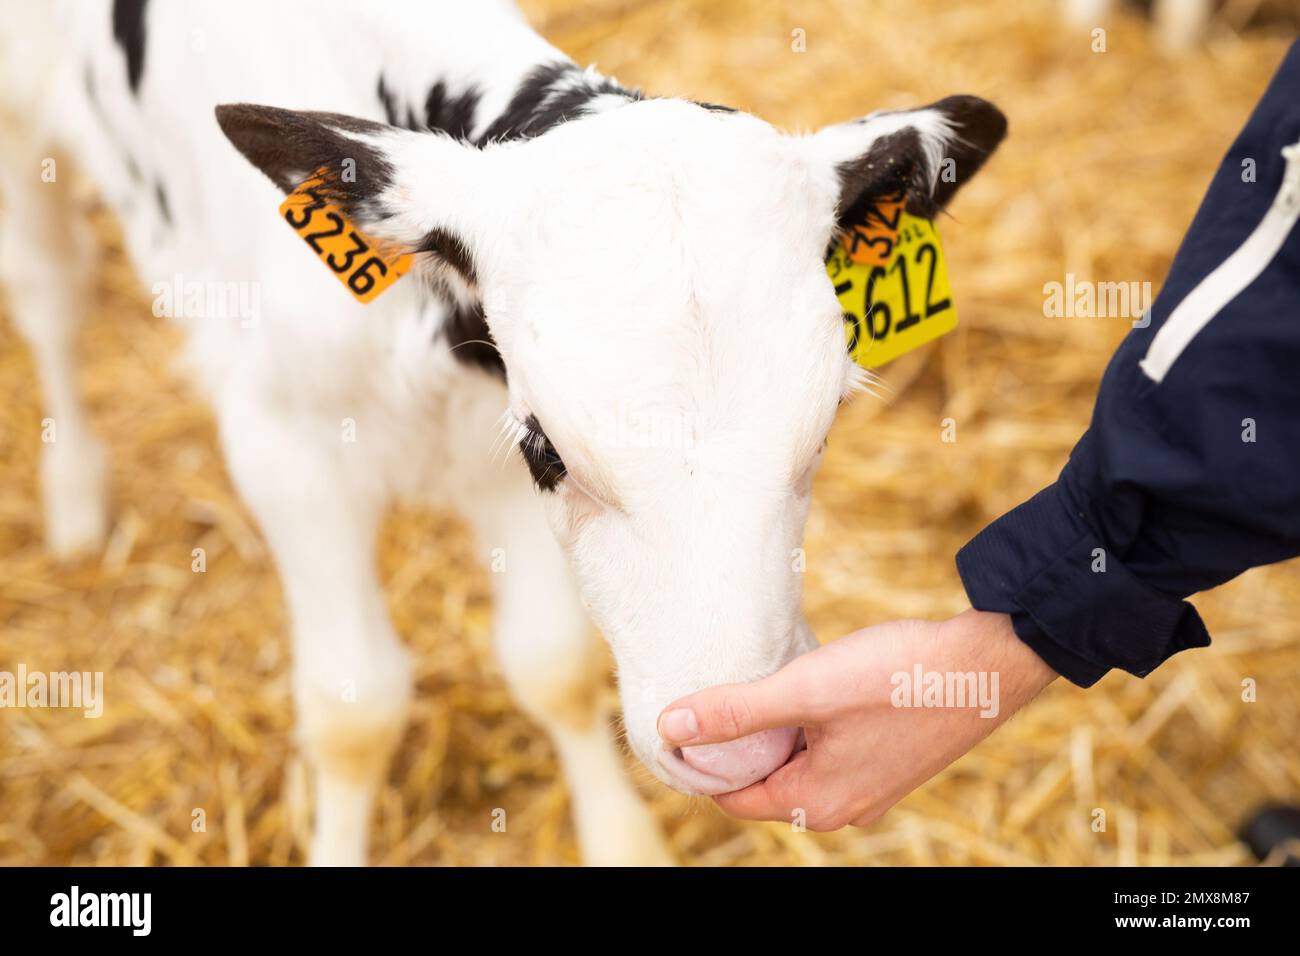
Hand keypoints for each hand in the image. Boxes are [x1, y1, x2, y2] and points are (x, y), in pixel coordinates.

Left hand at [657, 610, 1057, 829]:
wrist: (988, 663)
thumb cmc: (898, 677)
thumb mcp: (805, 690)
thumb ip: (735, 711)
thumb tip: (669, 726)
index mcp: (816, 803)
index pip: (731, 796)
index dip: (703, 756)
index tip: (688, 711)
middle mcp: (842, 807)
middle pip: (763, 780)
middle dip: (741, 740)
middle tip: (726, 685)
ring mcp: (870, 787)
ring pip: (796, 761)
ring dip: (777, 727)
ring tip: (768, 679)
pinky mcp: (888, 761)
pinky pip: (827, 750)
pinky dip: (810, 724)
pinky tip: (812, 684)